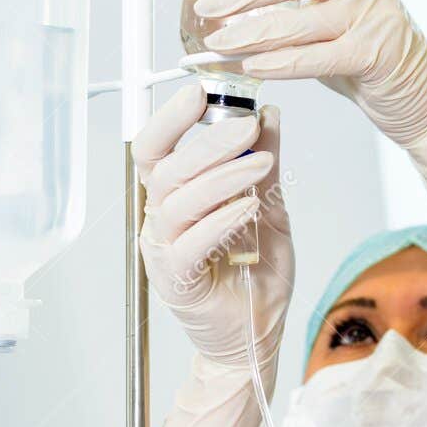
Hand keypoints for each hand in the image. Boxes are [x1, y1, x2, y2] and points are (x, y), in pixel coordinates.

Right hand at [135, 82, 293, 374]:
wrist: (257, 334)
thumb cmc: (256, 274)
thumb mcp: (270, 208)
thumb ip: (266, 165)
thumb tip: (269, 116)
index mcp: (174, 198)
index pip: (156, 148)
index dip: (170, 118)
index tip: (199, 92)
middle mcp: (161, 221)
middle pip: (166, 169)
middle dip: (208, 142)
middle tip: (247, 126)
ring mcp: (164, 252)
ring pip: (176, 202)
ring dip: (221, 177)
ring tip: (262, 166)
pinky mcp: (177, 281)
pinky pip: (189, 244)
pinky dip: (220, 219)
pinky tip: (248, 206)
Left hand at [192, 0, 426, 241]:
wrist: (422, 96)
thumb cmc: (370, 55)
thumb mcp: (334, 20)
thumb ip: (293, 14)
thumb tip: (229, 21)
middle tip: (208, 8)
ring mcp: (371, 19)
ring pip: (301, 20)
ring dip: (253, 33)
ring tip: (219, 44)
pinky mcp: (373, 56)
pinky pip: (317, 57)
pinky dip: (280, 62)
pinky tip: (254, 66)